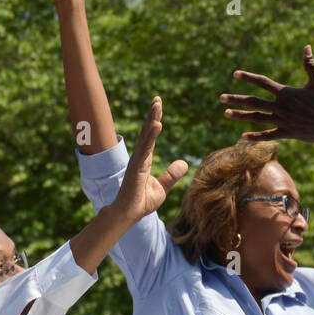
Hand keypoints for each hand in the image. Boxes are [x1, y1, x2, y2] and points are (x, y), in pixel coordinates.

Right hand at [111, 97, 188, 221]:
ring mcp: (137, 161)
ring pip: (146, 136)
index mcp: (145, 160)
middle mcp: (140, 157)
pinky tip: (156, 125)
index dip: (155, 121)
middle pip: (148, 132)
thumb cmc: (142, 202)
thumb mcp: (162, 187)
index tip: (158, 106)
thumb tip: (184, 163)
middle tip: (158, 99)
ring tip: (157, 105)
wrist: (129, 215)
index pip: (151, 137)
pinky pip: (145, 149)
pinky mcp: (136, 167)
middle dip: (153, 115)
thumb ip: (172, 174)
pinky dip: (151, 136)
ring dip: (151, 120)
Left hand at [221, 45, 313, 143]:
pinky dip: (255, 136)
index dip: (248, 77)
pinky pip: (268, 135)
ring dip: (240, 115)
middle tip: (220, 98)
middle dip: (236, 99)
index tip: (235, 74)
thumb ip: (310, 64)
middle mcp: (281, 107)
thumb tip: (306, 46)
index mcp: (287, 93)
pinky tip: (243, 136)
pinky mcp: (288, 133)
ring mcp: (283, 121)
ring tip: (226, 113)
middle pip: (254, 102)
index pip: (263, 83)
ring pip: (257, 118)